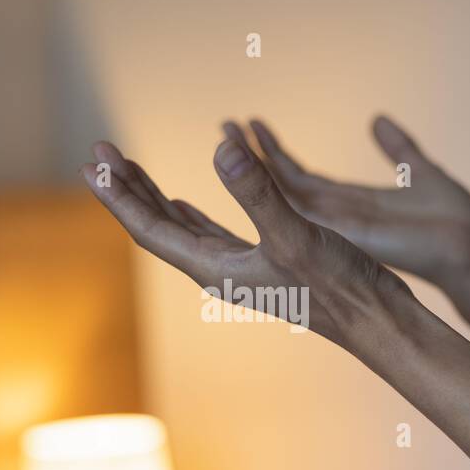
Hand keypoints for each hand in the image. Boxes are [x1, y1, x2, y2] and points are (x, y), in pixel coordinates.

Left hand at [79, 137, 410, 347]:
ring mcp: (239, 266)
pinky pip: (210, 232)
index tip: (93, 161)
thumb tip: (222, 148)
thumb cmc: (339, 287)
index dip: (118, 195)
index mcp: (216, 268)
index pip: (150, 229)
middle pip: (157, 227)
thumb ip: (258, 193)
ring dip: (153, 197)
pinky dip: (190, 212)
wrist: (376, 321)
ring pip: (181, 227)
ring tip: (128, 170)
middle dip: (126, 190)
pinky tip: (182, 201)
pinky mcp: (262, 261)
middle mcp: (219, 270)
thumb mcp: (297, 234)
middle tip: (99, 153)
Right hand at [230, 116, 469, 288]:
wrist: (466, 251)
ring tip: (227, 126)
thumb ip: (399, 149)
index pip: (300, 177)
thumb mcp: (422, 172)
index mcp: (351, 204)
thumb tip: (378, 120)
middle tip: (224, 122)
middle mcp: (333, 216)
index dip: (275, 153)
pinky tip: (248, 157)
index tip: (251, 123)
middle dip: (250, 153)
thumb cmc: (454, 223)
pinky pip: (290, 199)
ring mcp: (330, 224)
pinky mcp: (333, 228)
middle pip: (279, 181)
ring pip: (277, 187)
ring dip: (252, 157)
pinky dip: (267, 176)